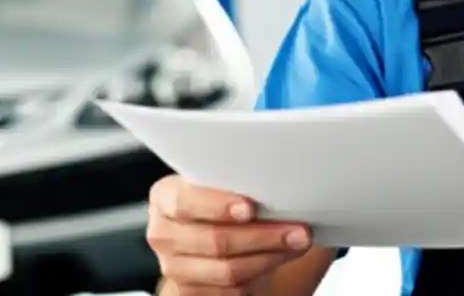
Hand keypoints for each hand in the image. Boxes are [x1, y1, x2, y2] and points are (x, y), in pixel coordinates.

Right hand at [147, 174, 312, 294]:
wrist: (213, 235)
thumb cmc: (222, 201)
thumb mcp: (221, 183)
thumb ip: (237, 180)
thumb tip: (280, 179)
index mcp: (166, 197)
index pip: (186, 202)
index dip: (219, 206)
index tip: (250, 208)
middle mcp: (164, 233)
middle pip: (214, 240)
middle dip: (263, 235)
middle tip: (299, 229)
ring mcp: (174, 267)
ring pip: (227, 270)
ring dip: (270, 257)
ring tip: (299, 243)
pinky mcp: (189, 292)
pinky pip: (230, 291)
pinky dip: (261, 274)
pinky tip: (280, 258)